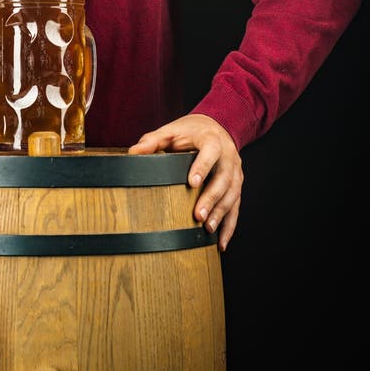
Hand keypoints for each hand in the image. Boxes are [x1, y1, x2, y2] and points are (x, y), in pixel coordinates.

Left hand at [128, 113, 242, 250]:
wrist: (215, 127)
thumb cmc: (189, 132)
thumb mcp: (171, 131)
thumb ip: (153, 140)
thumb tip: (133, 152)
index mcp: (212, 140)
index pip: (210, 152)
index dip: (202, 167)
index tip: (192, 183)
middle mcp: (228, 156)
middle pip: (223, 179)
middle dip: (211, 198)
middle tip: (198, 216)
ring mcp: (235, 173)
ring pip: (232, 195)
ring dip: (221, 214)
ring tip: (207, 230)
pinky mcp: (236, 186)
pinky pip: (235, 208)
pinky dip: (229, 226)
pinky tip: (221, 243)